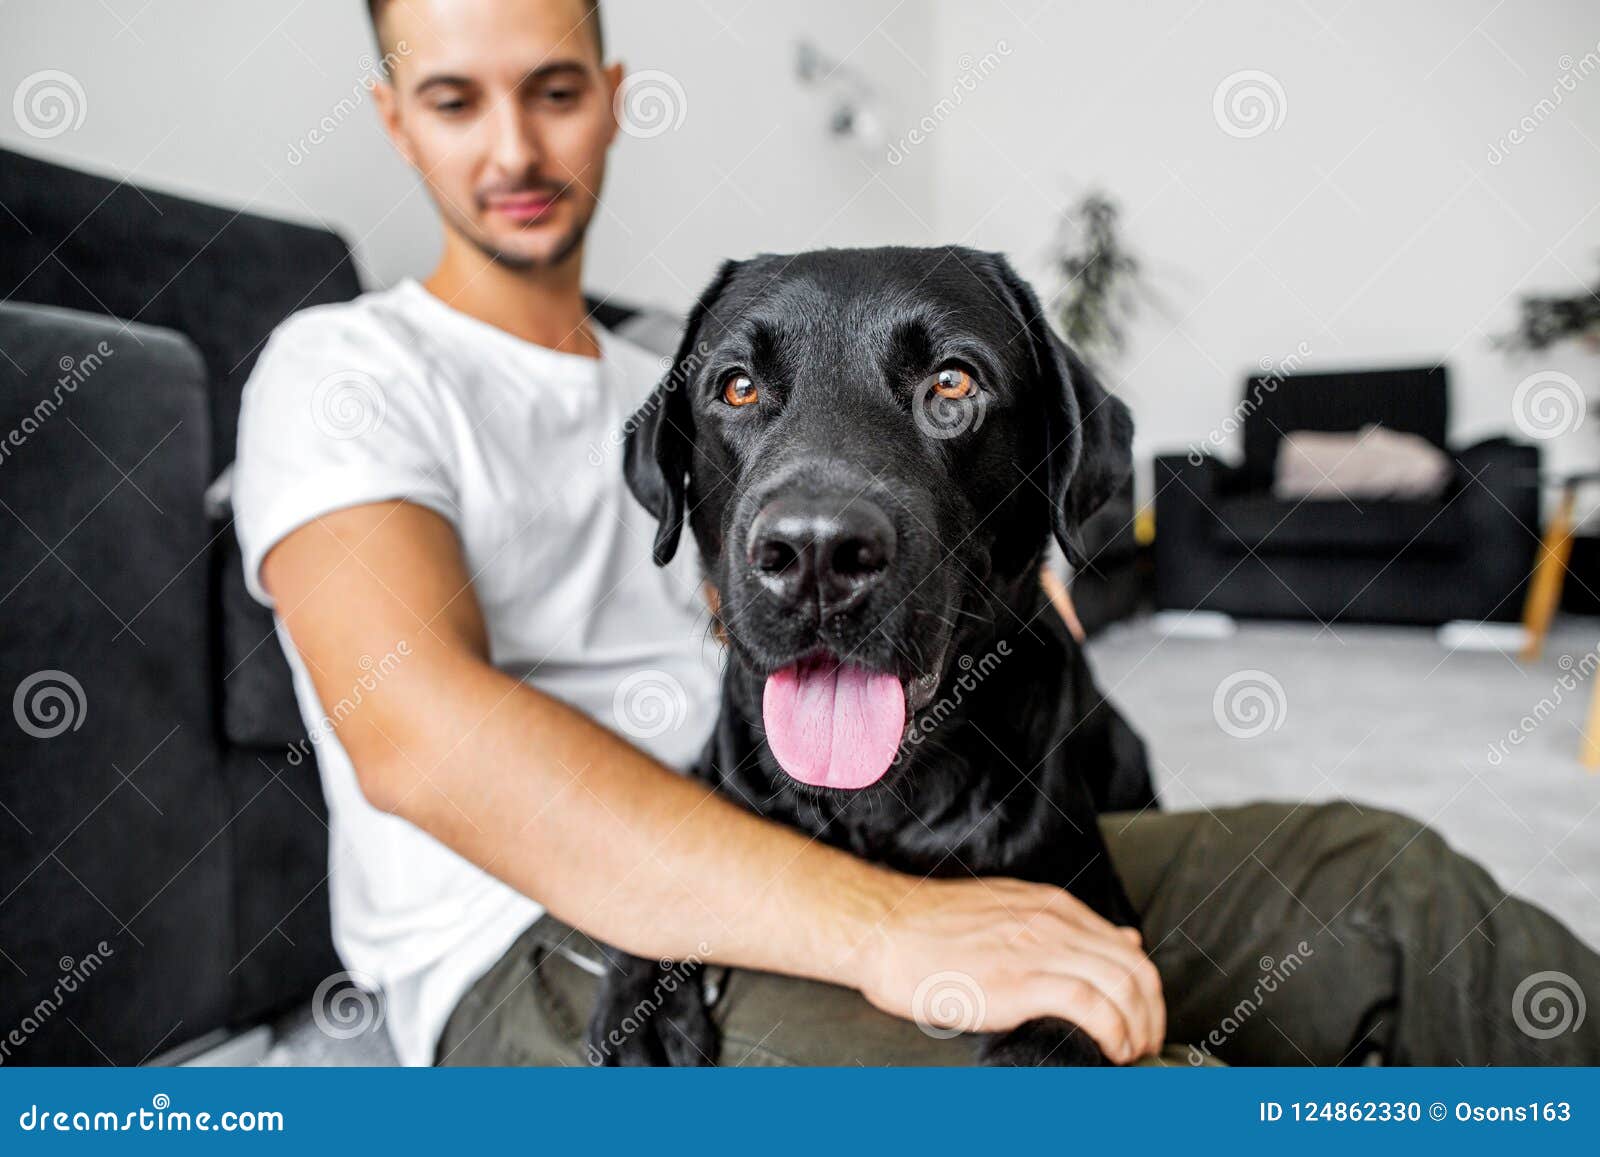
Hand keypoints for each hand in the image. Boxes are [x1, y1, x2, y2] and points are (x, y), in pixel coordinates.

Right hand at [848, 873, 1164, 1062]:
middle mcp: (1054, 922)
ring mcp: (1038, 948)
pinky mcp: (1020, 980)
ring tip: (1128, 1055)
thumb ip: (1063, 926)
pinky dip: (1113, 1031)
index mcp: (1052, 907)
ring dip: (1137, 1029)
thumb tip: (1122, 939)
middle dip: (1151, 1015)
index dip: (1144, 993)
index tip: (1140, 1023)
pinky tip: (1109, 1051)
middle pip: (1135, 970)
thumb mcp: (1008, 910)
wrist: (885, 929)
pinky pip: (1091, 1004)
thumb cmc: (932, 929)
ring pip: (1122, 987)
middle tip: (1144, 1047)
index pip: (1126, 949)